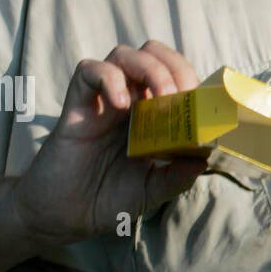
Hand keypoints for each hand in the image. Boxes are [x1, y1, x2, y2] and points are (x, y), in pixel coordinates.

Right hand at [12, 39, 209, 247]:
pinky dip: (107, 78)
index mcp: (152, 116)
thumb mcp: (152, 192)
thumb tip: (205, 159)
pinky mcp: (77, 106)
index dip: (191, 79)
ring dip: (148, 68)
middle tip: (181, 95)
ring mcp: (102, 102)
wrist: (65, 216)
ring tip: (159, 98)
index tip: (202, 101)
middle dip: (174, 66)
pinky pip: (88, 71)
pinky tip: (121, 105)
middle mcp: (129, 102)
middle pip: (153, 54)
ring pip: (123, 55)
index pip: (175, 76)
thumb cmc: (109, 199)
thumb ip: (176, 177)